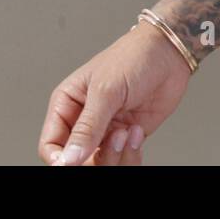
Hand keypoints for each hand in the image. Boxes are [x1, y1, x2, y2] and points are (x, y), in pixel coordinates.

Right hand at [38, 21, 192, 165]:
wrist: (169, 55)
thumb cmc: (133, 57)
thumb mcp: (106, 91)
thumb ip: (87, 128)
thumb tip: (68, 159)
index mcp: (67, 103)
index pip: (50, 145)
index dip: (60, 160)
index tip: (77, 162)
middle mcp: (83, 120)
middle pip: (75, 160)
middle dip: (93, 159)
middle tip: (112, 141)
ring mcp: (105, 130)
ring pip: (100, 164)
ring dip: (115, 155)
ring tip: (127, 132)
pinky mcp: (126, 138)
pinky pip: (122, 162)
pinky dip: (130, 155)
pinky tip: (137, 131)